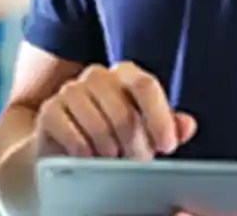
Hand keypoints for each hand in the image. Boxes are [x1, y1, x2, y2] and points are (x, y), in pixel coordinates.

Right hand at [36, 61, 196, 159]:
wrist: (64, 147)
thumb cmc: (112, 137)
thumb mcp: (144, 132)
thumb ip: (167, 127)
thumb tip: (187, 125)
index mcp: (125, 74)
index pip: (145, 85)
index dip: (159, 118)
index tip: (167, 147)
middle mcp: (97, 75)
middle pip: (124, 111)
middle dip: (136, 145)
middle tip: (139, 162)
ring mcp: (70, 90)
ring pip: (99, 125)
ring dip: (111, 151)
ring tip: (113, 160)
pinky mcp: (49, 111)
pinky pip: (74, 136)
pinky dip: (86, 154)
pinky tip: (90, 158)